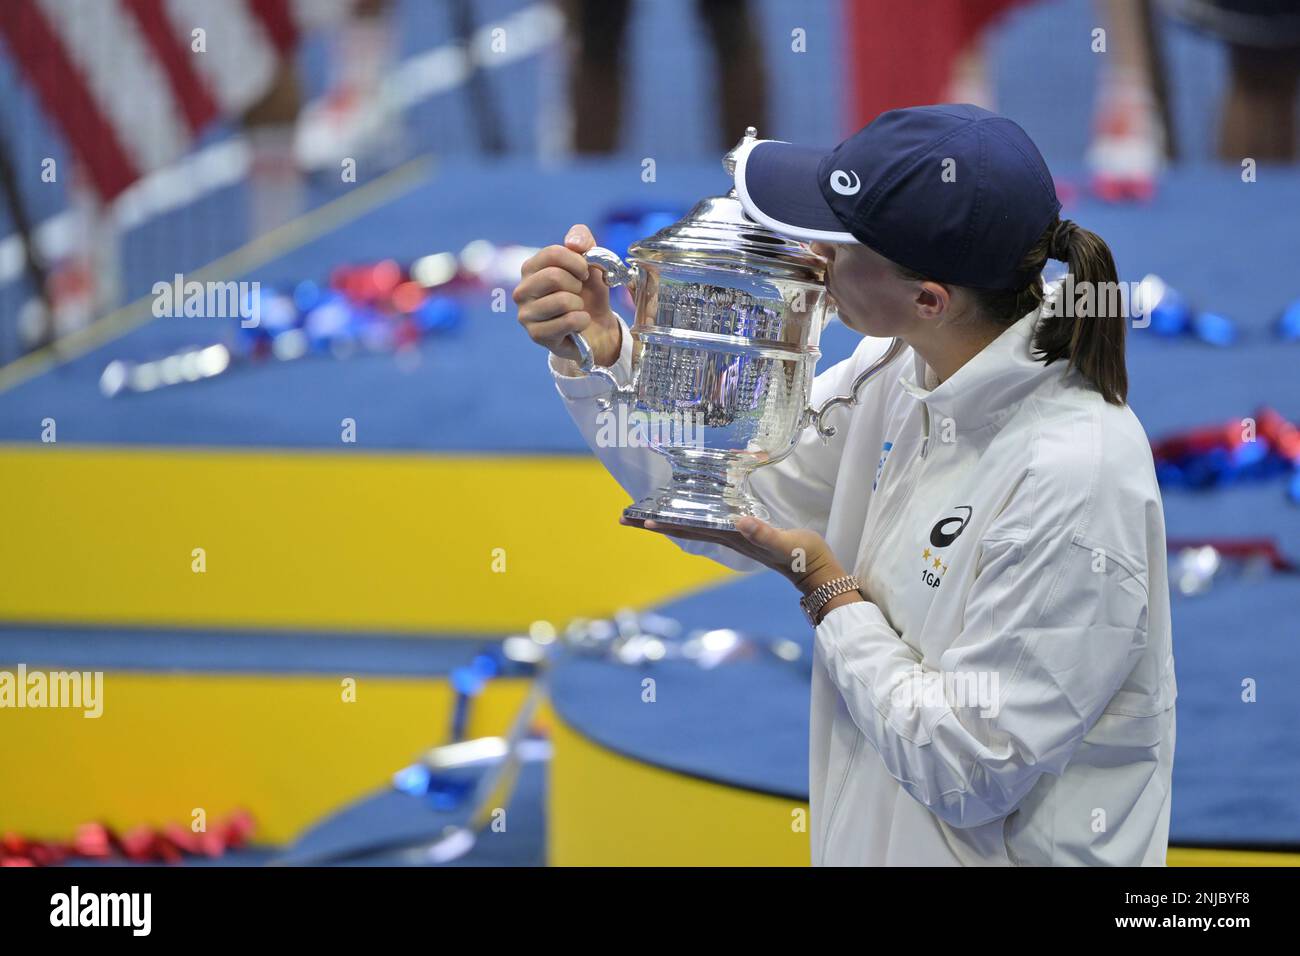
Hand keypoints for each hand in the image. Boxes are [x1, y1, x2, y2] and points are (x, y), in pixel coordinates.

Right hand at [514, 223, 621, 366]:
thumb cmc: (588, 292)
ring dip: (580, 305)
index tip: (585, 272)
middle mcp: (522, 290)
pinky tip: (578, 325)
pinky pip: (569, 321)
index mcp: (530, 268)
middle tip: (579, 293)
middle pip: (554, 277)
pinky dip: (582, 321)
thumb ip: (583, 240)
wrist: (596, 327)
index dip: (577, 262)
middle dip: (577, 285)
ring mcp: (526, 314)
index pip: (552, 253)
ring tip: (576, 309)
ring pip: (562, 301)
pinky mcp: (536, 334)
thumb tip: (572, 242)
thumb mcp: (590, 262)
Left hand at [622, 514, 851, 597]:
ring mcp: (735, 536)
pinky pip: (712, 522)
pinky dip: (696, 516)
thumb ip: (764, 534)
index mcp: (732, 537)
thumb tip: (740, 522)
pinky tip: (690, 512)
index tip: (637, 520)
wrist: (817, 570)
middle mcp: (728, 537)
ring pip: (694, 526)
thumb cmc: (802, 557)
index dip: (665, 525)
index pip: (690, 530)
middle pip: (683, 529)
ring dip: (670, 521)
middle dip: (655, 523)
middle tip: (624, 517)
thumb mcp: (786, 544)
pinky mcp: (746, 533)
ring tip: (646, 515)